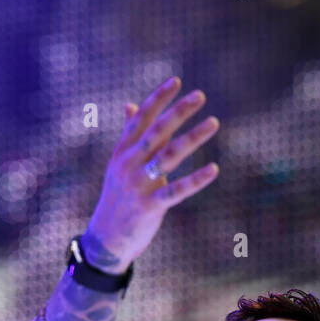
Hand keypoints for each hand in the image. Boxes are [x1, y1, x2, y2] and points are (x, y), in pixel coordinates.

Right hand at [81, 76, 220, 273]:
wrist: (105, 239)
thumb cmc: (118, 197)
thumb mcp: (119, 163)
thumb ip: (129, 134)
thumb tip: (130, 104)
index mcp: (122, 151)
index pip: (140, 119)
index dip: (158, 99)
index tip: (177, 81)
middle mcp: (128, 164)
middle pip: (156, 132)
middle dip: (178, 112)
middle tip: (200, 96)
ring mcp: (138, 185)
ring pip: (169, 156)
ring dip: (193, 138)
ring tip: (214, 123)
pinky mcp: (149, 206)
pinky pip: (176, 190)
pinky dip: (196, 180)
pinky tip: (214, 169)